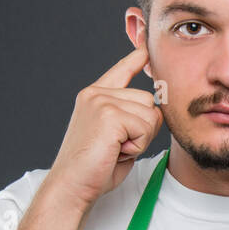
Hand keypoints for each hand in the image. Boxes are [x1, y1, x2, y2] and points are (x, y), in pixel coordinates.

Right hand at [47, 46, 161, 208]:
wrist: (72, 186)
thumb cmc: (94, 168)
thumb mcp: (116, 136)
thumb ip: (130, 117)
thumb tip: (156, 107)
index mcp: (95, 96)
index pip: (122, 69)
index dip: (137, 57)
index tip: (147, 43)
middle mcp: (97, 94)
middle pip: (149, 99)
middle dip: (144, 128)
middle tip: (118, 145)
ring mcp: (101, 101)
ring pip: (150, 113)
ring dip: (141, 138)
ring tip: (116, 149)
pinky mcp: (109, 114)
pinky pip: (145, 126)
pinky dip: (137, 145)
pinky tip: (116, 151)